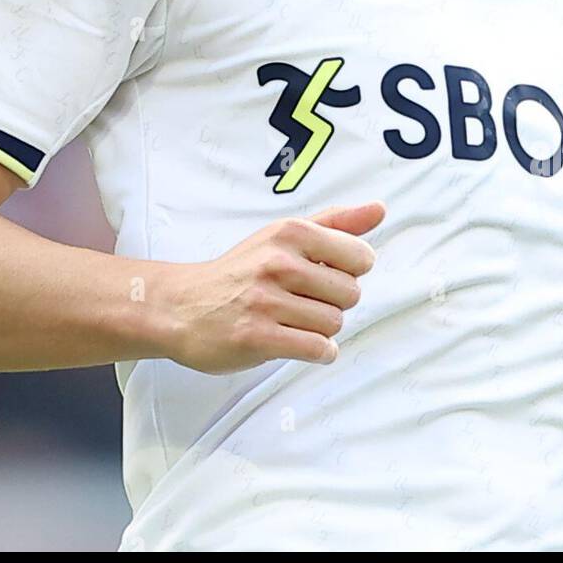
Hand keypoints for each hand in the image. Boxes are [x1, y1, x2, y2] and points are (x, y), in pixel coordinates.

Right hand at [159, 203, 383, 374]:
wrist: (182, 306)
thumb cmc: (240, 271)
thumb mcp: (284, 235)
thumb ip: (336, 223)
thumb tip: (380, 210)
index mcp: (289, 233)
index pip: (360, 258)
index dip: (348, 273)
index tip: (325, 276)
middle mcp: (278, 263)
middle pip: (351, 294)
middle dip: (334, 303)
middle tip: (304, 301)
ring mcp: (266, 300)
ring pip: (334, 324)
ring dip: (320, 329)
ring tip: (293, 321)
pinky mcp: (257, 337)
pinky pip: (317, 349)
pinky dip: (317, 352)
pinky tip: (298, 342)